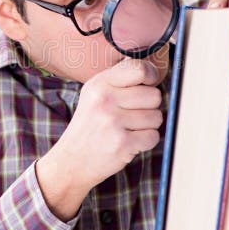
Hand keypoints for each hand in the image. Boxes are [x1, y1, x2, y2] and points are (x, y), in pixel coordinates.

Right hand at [35, 57, 163, 220]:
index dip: (150, 76)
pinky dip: (146, 142)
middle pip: (154, 95)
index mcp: (99, 84)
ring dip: (148, 125)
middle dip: (149, 107)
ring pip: (156, 116)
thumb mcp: (94, 95)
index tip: (148, 84)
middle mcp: (105, 100)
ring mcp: (113, 122)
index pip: (139, 69)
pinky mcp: (122, 143)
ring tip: (128, 129)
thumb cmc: (89, 126)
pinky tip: (129, 142)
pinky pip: (153, 136)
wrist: (72, 161)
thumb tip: (150, 69)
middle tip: (132, 115)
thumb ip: (119, 80)